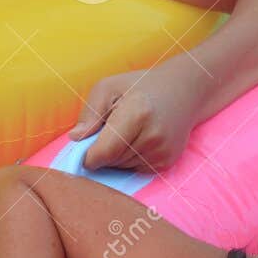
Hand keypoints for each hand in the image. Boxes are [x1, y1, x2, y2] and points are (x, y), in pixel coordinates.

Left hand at [70, 60, 205, 171]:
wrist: (183, 91)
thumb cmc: (139, 87)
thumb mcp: (108, 87)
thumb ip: (90, 113)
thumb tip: (75, 138)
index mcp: (136, 114)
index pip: (103, 152)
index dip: (88, 155)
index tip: (83, 148)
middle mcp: (153, 136)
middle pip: (111, 161)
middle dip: (102, 151)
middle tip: (111, 129)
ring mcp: (162, 151)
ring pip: (122, 168)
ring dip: (116, 156)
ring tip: (127, 132)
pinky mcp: (167, 162)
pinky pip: (135, 170)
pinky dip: (130, 159)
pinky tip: (139, 140)